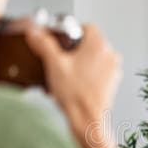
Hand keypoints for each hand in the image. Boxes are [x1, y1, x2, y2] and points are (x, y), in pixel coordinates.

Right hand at [26, 23, 121, 147]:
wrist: (88, 120)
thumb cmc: (76, 94)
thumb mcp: (54, 64)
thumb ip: (44, 44)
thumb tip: (35, 32)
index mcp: (99, 45)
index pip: (86, 27)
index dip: (71, 31)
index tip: (60, 39)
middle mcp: (110, 55)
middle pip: (88, 43)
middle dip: (71, 51)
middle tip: (57, 60)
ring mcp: (113, 69)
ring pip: (91, 59)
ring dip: (76, 64)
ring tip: (61, 76)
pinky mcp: (111, 82)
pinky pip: (96, 72)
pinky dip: (84, 75)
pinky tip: (69, 86)